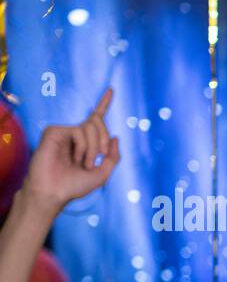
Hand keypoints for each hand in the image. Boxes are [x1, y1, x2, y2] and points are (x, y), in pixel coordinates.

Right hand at [23, 87, 119, 212]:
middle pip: (98, 123)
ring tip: (85, 163)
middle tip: (101, 157)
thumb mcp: (103, 174)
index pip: (96, 119)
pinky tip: (75, 158)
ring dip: (94, 148)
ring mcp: (64, 132)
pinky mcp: (54, 131)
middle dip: (105, 140)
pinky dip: (83, 147)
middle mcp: (76, 134)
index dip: (104, 103)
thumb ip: (113, 157)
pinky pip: (79, 131)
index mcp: (87, 142)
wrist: (54, 192)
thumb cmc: (75, 185)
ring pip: (91, 127)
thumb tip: (116, 137)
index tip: (111, 89)